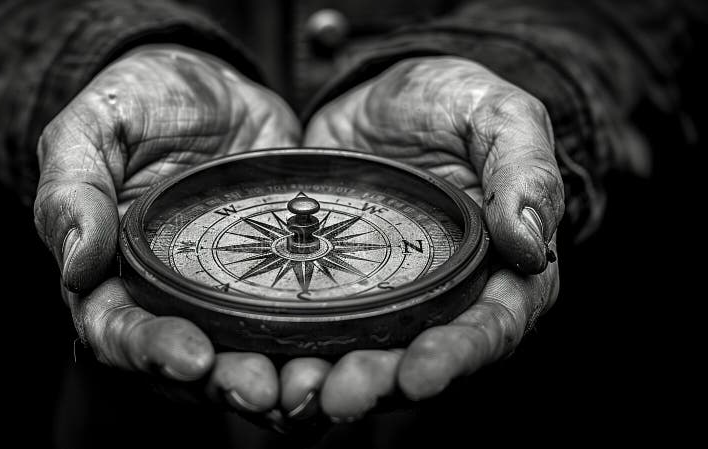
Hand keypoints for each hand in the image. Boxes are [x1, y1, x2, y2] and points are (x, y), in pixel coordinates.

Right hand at [34, 44, 298, 411]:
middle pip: (189, 364)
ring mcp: (227, 294)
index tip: (192, 357)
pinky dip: (318, 345)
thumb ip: (71, 190)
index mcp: (112, 276)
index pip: (119, 332)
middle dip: (224, 382)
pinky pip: (297, 322)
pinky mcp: (280, 280)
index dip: (152, 352)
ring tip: (308, 388)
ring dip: (277, 380)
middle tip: (263, 389)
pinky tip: (345, 355)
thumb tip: (78, 267)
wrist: (213, 87)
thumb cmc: (140, 103)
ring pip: (246, 355)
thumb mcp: (92, 128)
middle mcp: (169, 299)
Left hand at [297, 57, 563, 420]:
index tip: (421, 373)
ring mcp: (389, 300)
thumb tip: (531, 245)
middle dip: (383, 384)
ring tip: (296, 392)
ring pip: (367, 357)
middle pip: (421, 358)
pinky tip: (263, 367)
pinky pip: (319, 329)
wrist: (378, 99)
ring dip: (333, 382)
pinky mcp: (337, 291)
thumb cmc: (450, 103)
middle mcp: (448, 299)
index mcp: (502, 270)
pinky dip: (292, 353)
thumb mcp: (497, 114)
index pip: (492, 326)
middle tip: (340, 395)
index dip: (460, 355)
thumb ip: (524, 169)